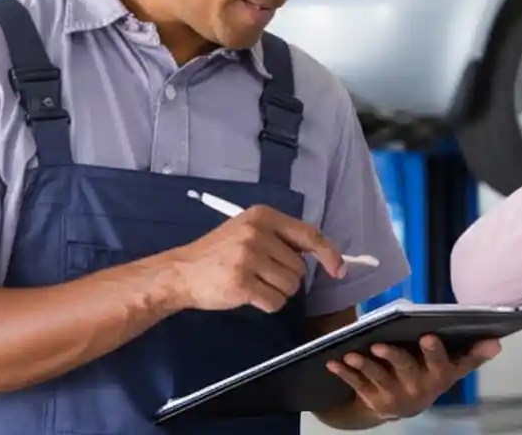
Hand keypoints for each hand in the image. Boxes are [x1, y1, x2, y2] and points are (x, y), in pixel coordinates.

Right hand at [167, 205, 344, 312]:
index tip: (340, 270)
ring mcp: (248, 258)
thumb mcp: (249, 231)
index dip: (330, 254)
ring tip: (253, 283)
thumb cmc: (219, 253)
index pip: (309, 235)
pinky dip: (267, 304)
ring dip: (277, 292)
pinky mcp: (241, 284)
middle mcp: (257, 233)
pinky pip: (275, 302)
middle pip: (299, 268)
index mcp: (263, 216)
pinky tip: (247, 295)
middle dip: (287, 277)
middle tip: (261, 274)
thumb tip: (323, 254)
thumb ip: (281, 238)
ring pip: (290, 287)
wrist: (181, 271)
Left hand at [326, 336, 501, 421]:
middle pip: (405, 369)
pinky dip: (344, 372)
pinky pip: (356, 384)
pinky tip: (332, 360)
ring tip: (351, 351)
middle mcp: (417, 389)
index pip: (440, 363)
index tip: (427, 336)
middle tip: (380, 343)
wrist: (403, 405)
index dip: (433, 351)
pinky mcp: (371, 399)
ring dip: (364, 364)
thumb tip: (498, 341)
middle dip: (393, 356)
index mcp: (439, 376)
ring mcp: (392, 395)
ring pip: (377, 377)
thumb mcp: (454, 367)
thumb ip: (474, 353)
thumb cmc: (431, 374)